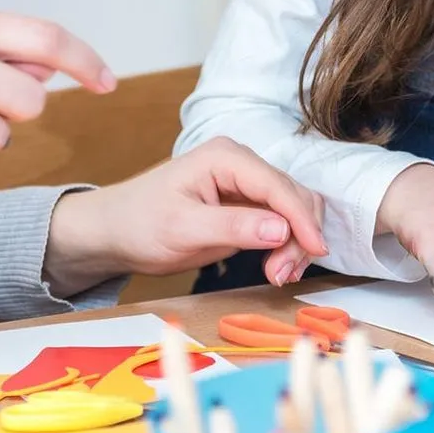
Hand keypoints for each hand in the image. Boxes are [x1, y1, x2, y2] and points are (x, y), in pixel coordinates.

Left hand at [43, 138, 327, 294]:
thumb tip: (282, 228)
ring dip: (296, 242)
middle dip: (299, 235)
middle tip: (282, 275)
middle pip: (293, 196)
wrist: (116, 231)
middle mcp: (241, 163)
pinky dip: (287, 244)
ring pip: (293, 209)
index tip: (317, 251)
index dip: (302, 219)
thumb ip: (233, 226)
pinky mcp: (246, 204)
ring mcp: (246, 183)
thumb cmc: (140, 224)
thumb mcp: (183, 228)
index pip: (278, 185)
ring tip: (278, 275)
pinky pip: (281, 221)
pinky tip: (276, 267)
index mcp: (225, 157)